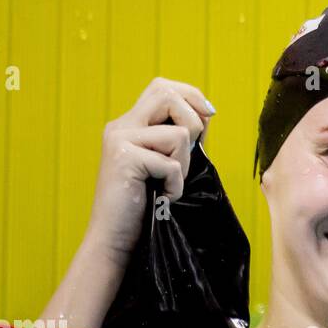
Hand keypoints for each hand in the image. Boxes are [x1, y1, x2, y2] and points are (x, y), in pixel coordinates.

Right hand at [84, 77, 214, 262]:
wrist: (117, 239)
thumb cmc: (148, 204)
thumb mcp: (170, 162)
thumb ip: (185, 137)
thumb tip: (207, 111)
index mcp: (130, 124)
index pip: (162, 87)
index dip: (191, 95)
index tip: (210, 114)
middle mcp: (120, 126)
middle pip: (166, 93)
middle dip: (192, 121)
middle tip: (190, 151)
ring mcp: (119, 140)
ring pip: (179, 133)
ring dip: (185, 163)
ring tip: (168, 183)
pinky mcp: (123, 158)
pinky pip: (173, 163)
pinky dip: (176, 184)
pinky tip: (161, 197)